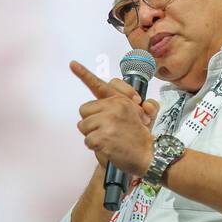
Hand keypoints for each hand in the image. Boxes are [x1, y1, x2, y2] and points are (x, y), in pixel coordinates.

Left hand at [70, 60, 159, 176]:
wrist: (149, 157)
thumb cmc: (141, 137)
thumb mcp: (144, 114)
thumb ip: (134, 103)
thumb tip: (143, 102)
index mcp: (120, 100)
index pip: (100, 85)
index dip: (84, 74)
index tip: (73, 64)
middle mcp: (113, 107)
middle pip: (85, 110)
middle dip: (92, 120)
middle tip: (107, 128)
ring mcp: (107, 122)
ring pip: (84, 126)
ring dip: (93, 134)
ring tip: (108, 138)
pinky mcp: (102, 137)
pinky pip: (87, 140)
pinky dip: (95, 146)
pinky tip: (107, 147)